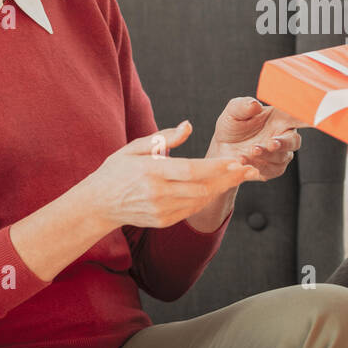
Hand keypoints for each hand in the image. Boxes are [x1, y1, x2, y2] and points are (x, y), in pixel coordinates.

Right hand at [78, 120, 259, 231]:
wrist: (97, 204)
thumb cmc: (116, 171)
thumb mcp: (134, 147)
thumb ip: (163, 137)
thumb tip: (189, 126)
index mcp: (150, 172)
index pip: (191, 170)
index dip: (216, 167)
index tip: (236, 161)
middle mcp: (157, 194)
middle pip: (202, 188)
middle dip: (228, 178)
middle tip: (249, 168)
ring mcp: (161, 210)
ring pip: (200, 200)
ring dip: (221, 188)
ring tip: (239, 176)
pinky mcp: (163, 221)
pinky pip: (191, 210)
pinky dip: (206, 198)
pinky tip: (218, 187)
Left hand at [207, 97, 303, 181]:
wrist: (221, 149)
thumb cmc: (232, 126)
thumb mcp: (233, 112)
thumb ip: (243, 106)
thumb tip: (255, 104)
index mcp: (280, 117)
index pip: (297, 116)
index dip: (305, 117)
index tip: (306, 119)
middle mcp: (283, 136)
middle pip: (294, 141)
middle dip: (284, 143)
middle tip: (272, 143)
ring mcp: (279, 154)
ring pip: (282, 157)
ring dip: (267, 155)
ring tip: (251, 150)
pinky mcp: (272, 169)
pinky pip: (271, 170)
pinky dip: (258, 165)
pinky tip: (243, 159)